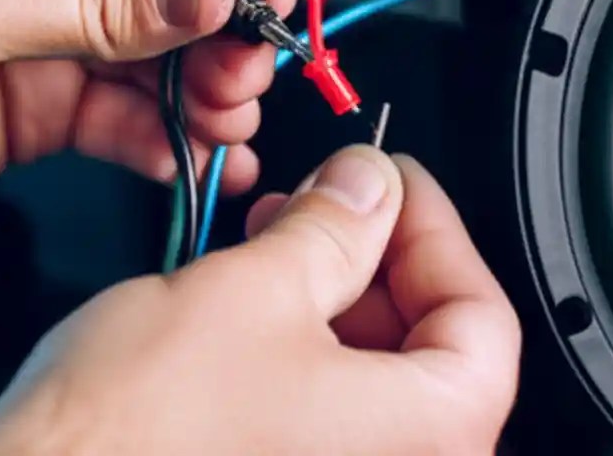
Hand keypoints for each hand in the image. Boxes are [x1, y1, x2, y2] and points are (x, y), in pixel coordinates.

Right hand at [0, 147, 521, 455]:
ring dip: (328, 294)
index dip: (435, 227)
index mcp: (426, 437)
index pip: (483, 316)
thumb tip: (369, 186)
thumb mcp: (253, 288)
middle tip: (324, 201)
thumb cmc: (129, 438)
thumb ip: (335, 227)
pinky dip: (294, 346)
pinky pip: (315, 409)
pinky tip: (244, 302)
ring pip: (366, 376)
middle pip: (427, 345)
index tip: (389, 182)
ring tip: (270, 241)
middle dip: (373, 255)